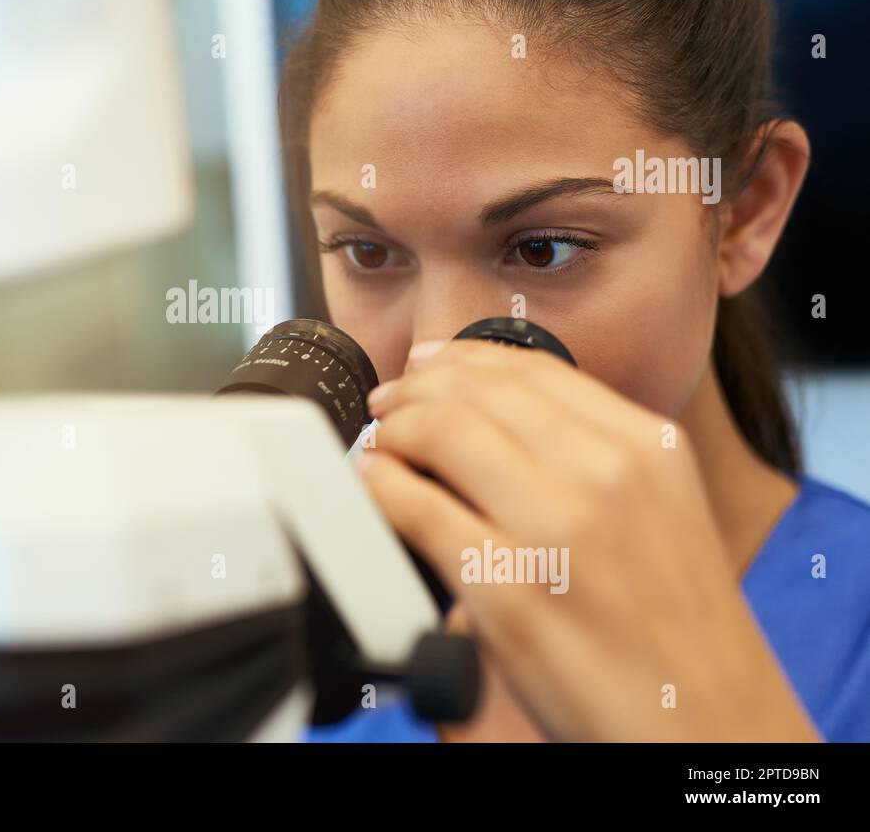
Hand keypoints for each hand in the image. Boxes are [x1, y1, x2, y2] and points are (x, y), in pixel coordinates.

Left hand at [360, 340, 819, 740]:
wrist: (708, 724)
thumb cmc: (676, 625)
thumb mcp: (661, 507)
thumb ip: (591, 453)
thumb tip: (496, 413)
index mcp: (645, 447)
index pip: (531, 370)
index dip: (460, 360)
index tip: (427, 366)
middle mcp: (605, 475)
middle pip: (476, 393)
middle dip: (415, 388)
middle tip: (389, 401)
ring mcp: (556, 531)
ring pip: (439, 434)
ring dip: (393, 429)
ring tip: (380, 441)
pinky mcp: (509, 592)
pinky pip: (417, 510)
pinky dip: (381, 487)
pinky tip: (375, 487)